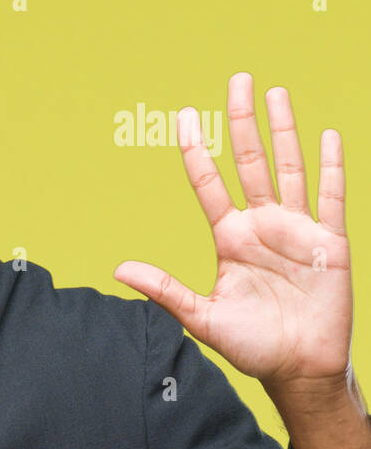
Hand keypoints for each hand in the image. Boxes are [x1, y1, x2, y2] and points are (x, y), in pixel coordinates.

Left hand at [114, 72, 351, 390]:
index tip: (182, 118)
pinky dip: (330, 167)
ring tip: (275, 93)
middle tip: (237, 80)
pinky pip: (331, 197)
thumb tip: (117, 269)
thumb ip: (164, 289)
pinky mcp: (330, 242)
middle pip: (249, 161)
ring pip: (289, 168)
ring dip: (284, 130)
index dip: (196, 152)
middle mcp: (262, 226)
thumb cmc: (250, 345)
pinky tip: (327, 136)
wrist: (298, 368)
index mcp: (230, 239)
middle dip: (242, 121)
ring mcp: (297, 230)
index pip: (209, 185)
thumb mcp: (201, 316)